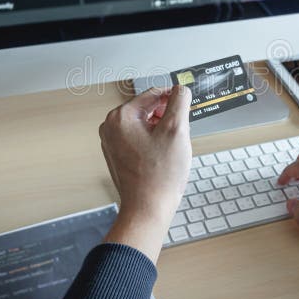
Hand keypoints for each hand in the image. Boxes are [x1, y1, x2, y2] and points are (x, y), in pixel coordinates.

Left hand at [99, 86, 191, 261]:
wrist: (148, 209)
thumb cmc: (159, 177)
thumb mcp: (177, 130)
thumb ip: (180, 101)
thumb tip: (181, 89)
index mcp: (121, 117)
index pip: (153, 94)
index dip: (174, 98)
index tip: (186, 105)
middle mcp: (111, 127)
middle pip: (148, 109)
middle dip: (167, 118)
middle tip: (179, 134)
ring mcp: (112, 142)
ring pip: (145, 124)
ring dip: (162, 130)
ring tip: (171, 149)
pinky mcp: (118, 155)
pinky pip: (140, 139)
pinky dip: (154, 142)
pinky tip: (163, 157)